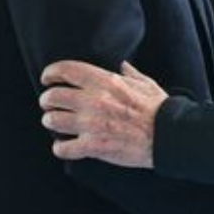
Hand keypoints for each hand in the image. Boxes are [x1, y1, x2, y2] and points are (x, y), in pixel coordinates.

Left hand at [40, 60, 167, 168]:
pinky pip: (64, 148)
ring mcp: (92, 124)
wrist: (167, 136)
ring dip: (50, 121)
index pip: (67, 70)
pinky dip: (60, 148)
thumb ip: (131, 73)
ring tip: (53, 123)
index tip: (47, 77)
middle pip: (53, 96)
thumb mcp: (146, 83)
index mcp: (105, 81)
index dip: (51, 72)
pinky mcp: (94, 146)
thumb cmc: (158, 109)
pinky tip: (63, 147)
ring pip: (53, 121)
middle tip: (47, 104)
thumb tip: (123, 65)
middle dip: (46, 100)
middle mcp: (94, 100)